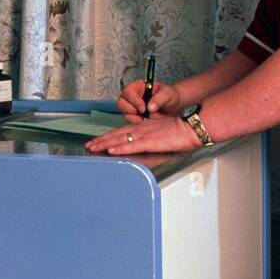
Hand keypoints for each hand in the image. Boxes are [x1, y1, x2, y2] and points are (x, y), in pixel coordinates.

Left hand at [85, 112, 199, 155]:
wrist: (191, 127)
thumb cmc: (179, 131)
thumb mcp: (159, 132)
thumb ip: (148, 137)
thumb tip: (139, 144)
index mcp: (142, 127)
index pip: (120, 131)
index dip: (107, 137)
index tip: (96, 141)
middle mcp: (140, 129)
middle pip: (115, 134)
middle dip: (100, 141)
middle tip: (88, 146)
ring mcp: (144, 135)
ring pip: (119, 139)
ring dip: (104, 144)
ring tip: (93, 148)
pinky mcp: (150, 142)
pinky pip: (132, 145)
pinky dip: (120, 148)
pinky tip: (111, 151)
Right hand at [116, 79, 181, 121]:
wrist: (174, 108)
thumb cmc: (170, 97)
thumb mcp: (168, 94)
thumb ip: (160, 98)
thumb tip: (150, 107)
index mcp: (138, 87)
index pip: (127, 92)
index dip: (134, 101)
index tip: (144, 108)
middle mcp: (132, 97)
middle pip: (121, 103)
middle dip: (131, 111)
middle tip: (144, 114)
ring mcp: (132, 108)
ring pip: (124, 114)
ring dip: (135, 119)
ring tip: (147, 118)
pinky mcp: (134, 117)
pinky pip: (130, 122)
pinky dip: (137, 124)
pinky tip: (147, 122)